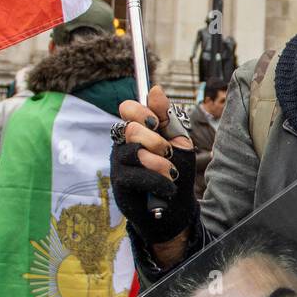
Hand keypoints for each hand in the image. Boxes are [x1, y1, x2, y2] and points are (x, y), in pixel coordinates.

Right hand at [110, 85, 197, 245]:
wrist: (176, 207)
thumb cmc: (176, 173)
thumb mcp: (178, 142)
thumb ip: (166, 118)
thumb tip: (155, 89)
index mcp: (137, 131)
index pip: (128, 108)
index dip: (142, 112)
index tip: (157, 123)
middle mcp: (123, 144)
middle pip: (131, 128)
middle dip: (156, 140)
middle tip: (167, 153)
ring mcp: (119, 163)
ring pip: (135, 151)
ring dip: (160, 163)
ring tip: (171, 174)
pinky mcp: (119, 183)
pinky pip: (137, 174)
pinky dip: (158, 180)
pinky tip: (166, 187)